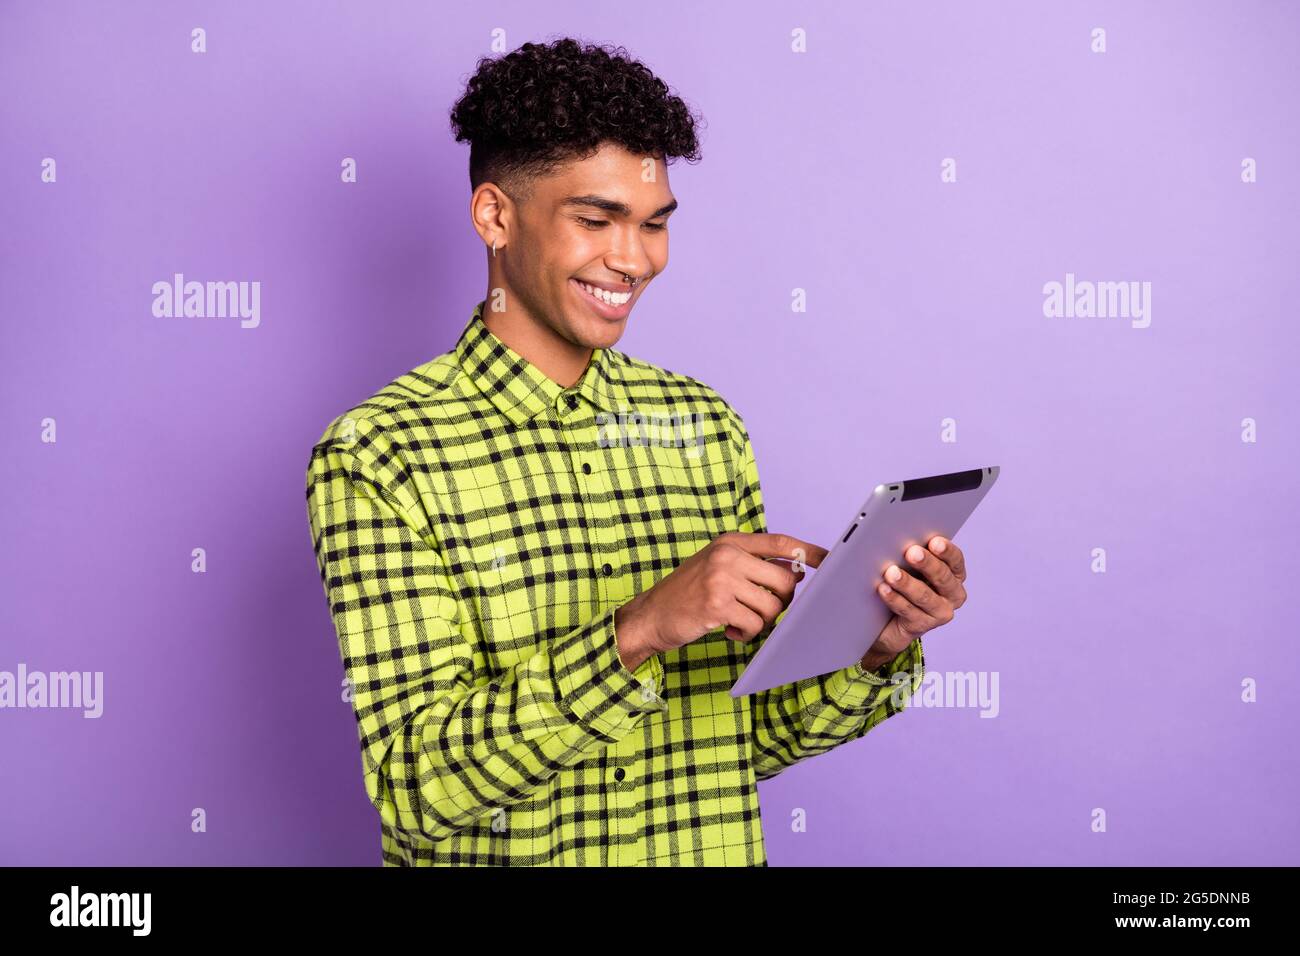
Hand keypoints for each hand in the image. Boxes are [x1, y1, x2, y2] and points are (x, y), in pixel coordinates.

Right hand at [615, 532, 827, 666]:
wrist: (650, 616)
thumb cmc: (687, 595)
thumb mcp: (717, 568)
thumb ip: (753, 566)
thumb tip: (798, 572)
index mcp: (730, 542)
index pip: (781, 542)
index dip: (809, 551)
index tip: (830, 560)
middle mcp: (727, 555)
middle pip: (786, 579)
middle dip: (782, 602)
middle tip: (762, 611)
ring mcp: (721, 578)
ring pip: (773, 605)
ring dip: (761, 622)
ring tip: (739, 622)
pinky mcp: (717, 604)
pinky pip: (755, 624)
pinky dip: (746, 634)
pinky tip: (729, 631)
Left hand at [861, 535, 967, 669]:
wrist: (890, 620)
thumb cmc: (905, 584)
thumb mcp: (913, 567)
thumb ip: (915, 554)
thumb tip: (902, 537)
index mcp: (955, 574)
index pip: (955, 560)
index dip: (946, 551)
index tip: (934, 541)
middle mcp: (953, 594)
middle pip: (942, 577)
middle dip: (926, 564)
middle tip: (911, 552)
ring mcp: (939, 612)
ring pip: (924, 596)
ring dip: (907, 583)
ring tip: (891, 572)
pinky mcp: (922, 626)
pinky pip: (907, 611)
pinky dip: (894, 599)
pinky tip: (883, 589)